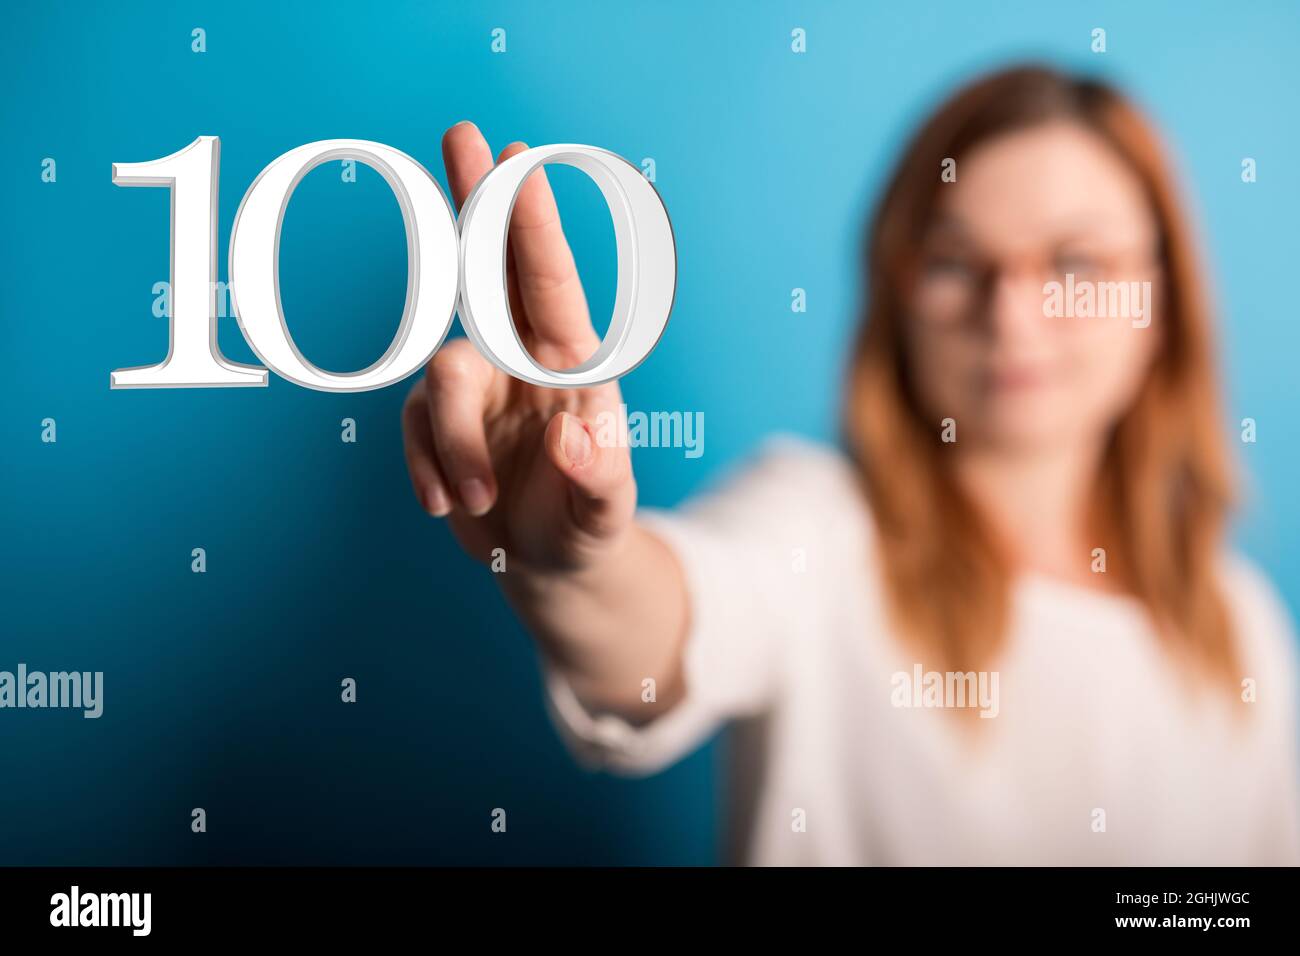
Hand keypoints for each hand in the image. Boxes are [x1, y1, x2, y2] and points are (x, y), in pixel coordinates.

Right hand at [401, 121, 636, 573]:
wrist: (545, 560)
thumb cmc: (585, 520)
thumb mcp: (605, 512)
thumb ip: (600, 478)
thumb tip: (574, 433)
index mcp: (572, 362)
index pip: (550, 283)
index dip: (531, 224)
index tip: (519, 161)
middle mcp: (519, 358)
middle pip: (490, 268)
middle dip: (477, 202)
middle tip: (463, 133)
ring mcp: (473, 384)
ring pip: (441, 381)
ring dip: (458, 446)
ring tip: (483, 502)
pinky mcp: (433, 420)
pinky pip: (413, 430)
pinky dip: (428, 470)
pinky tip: (451, 506)